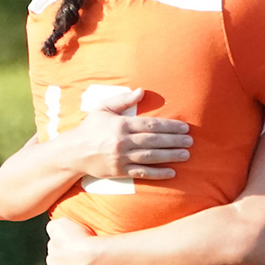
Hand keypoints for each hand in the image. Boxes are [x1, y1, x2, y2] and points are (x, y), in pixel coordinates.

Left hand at [45, 217, 100, 264]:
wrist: (92, 259)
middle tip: (77, 254)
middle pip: (53, 255)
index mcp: (51, 242)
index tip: (71, 239)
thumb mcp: (63, 222)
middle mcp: (51, 258)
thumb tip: (50, 230)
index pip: (52, 236)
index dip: (62, 237)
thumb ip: (53, 226)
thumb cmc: (82, 239)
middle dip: (61, 255)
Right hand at [63, 88, 191, 180]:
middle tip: (190, 141)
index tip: (184, 128)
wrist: (74, 152)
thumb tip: (141, 90)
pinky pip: (142, 173)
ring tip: (186, 155)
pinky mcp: (119, 172)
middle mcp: (122, 141)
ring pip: (150, 157)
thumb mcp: (103, 109)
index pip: (150, 125)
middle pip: (153, 141)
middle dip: (174, 141)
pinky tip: (172, 173)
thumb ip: (123, 100)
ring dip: (170, 156)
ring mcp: (121, 158)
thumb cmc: (90, 128)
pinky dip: (157, 173)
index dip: (169, 127)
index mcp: (121, 124)